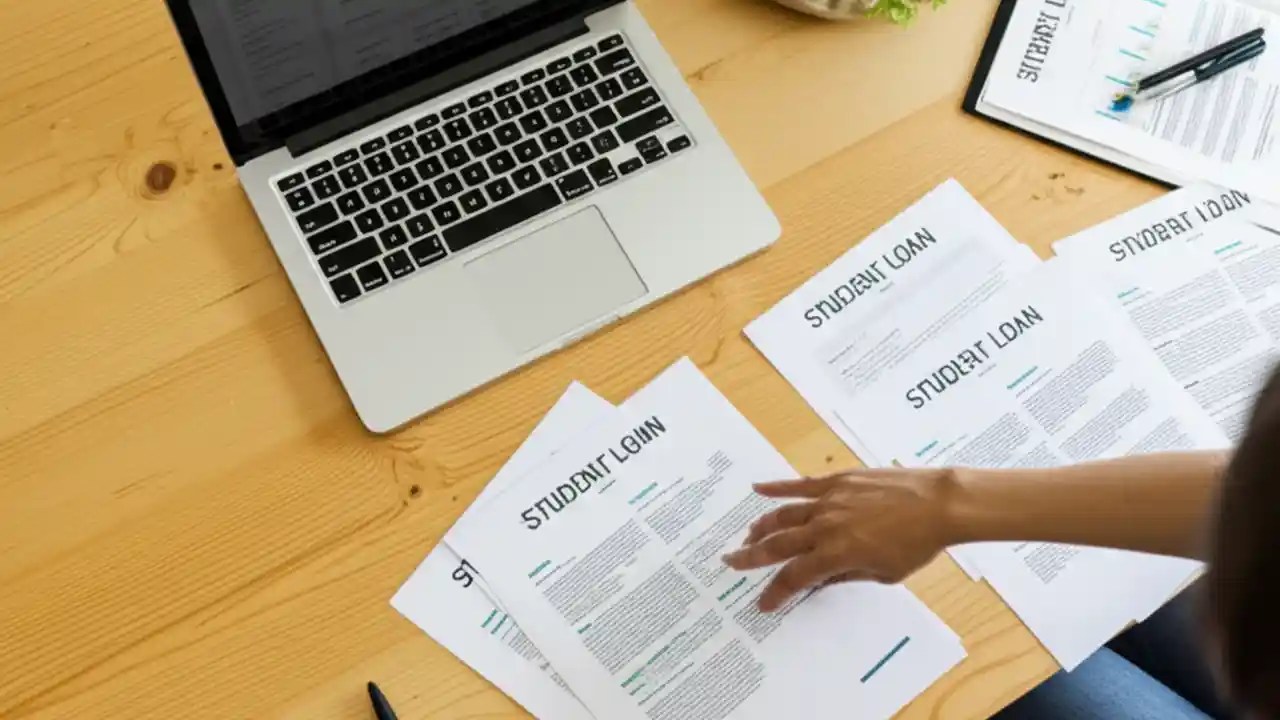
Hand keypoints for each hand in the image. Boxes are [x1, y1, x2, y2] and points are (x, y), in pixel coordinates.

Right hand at [722, 469, 956, 611]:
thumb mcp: (883, 573)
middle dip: (751, 556)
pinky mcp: (838, 481)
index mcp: (836, 554)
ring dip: (761, 526)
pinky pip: (800, 485)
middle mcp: (825, 527)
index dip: (774, 592)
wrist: (938, 504)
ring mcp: (829, 500)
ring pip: (784, 514)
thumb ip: (847, 575)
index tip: (762, 603)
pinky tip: (759, 489)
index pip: (794, 577)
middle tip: (731, 561)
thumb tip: (821, 580)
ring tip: (747, 535)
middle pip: (778, 545)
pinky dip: (777, 487)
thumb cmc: (917, 544)